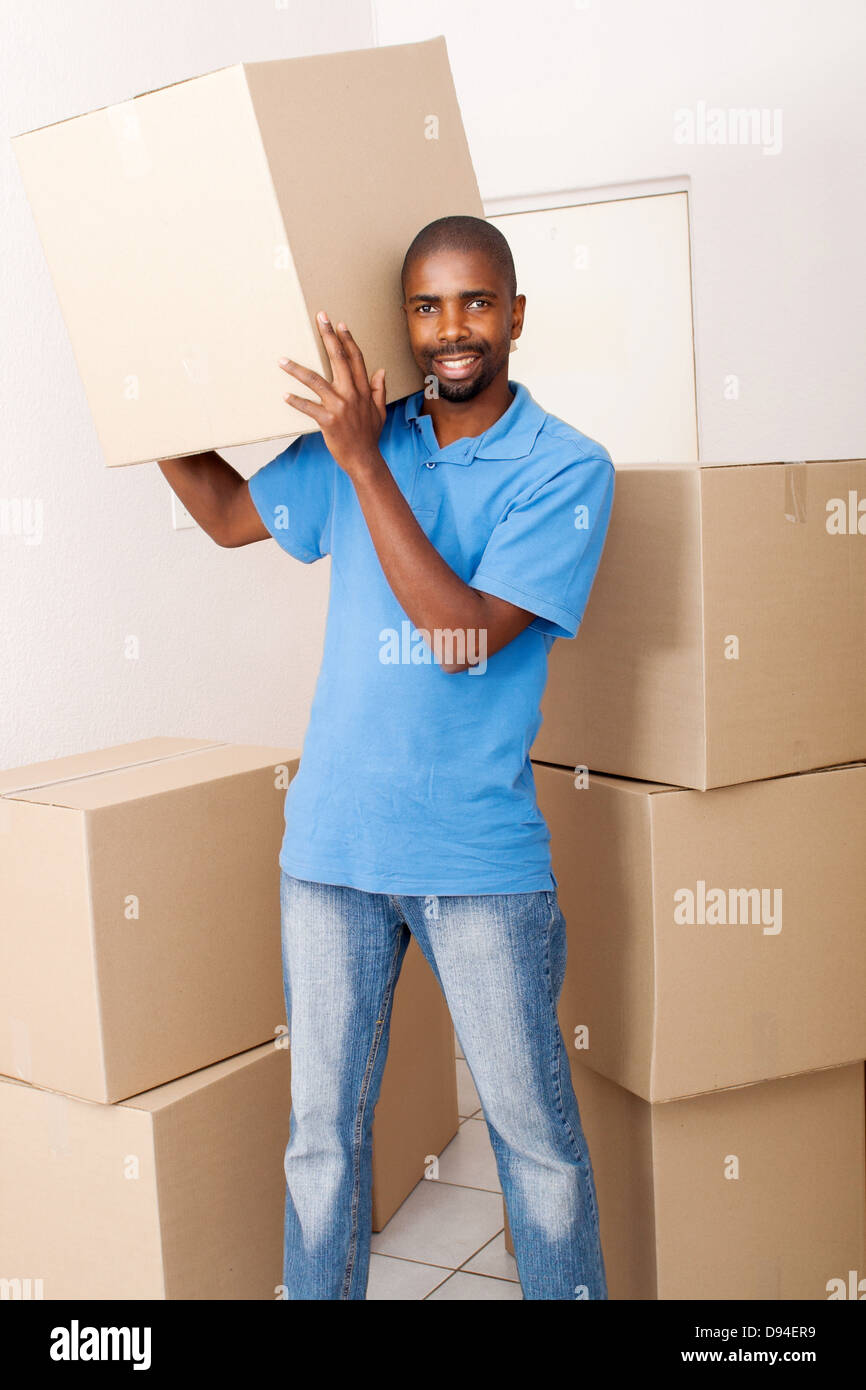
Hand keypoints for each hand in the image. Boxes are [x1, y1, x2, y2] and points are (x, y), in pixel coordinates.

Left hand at [278, 311, 386, 476]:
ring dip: (297, 370)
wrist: (364, 459)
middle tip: (320, 318)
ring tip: (282, 360)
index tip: (339, 324)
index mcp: (363, 390)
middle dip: (328, 337)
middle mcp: (351, 394)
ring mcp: (339, 407)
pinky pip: (309, 408)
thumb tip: (381, 370)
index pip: (355, 359)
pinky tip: (285, 395)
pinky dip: (296, 402)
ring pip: (316, 381)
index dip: (347, 340)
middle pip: (338, 359)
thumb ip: (379, 389)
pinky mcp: (328, 421)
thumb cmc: (369, 435)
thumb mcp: (380, 411)